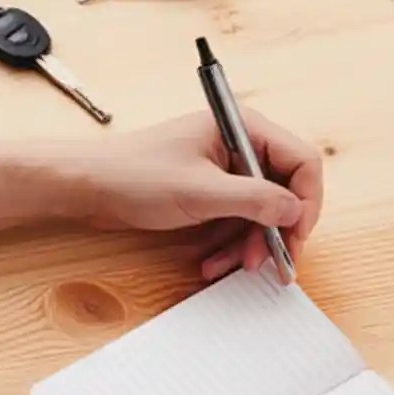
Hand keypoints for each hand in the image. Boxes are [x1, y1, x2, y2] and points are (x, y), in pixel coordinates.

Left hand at [69, 111, 323, 282]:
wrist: (88, 186)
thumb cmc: (135, 174)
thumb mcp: (201, 192)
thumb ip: (254, 199)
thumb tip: (295, 210)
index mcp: (242, 127)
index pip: (300, 160)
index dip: (306, 201)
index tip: (297, 235)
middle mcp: (238, 145)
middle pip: (283, 191)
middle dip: (276, 231)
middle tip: (271, 264)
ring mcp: (223, 169)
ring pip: (259, 213)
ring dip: (249, 244)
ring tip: (232, 267)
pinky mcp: (208, 191)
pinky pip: (234, 221)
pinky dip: (228, 244)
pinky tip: (211, 263)